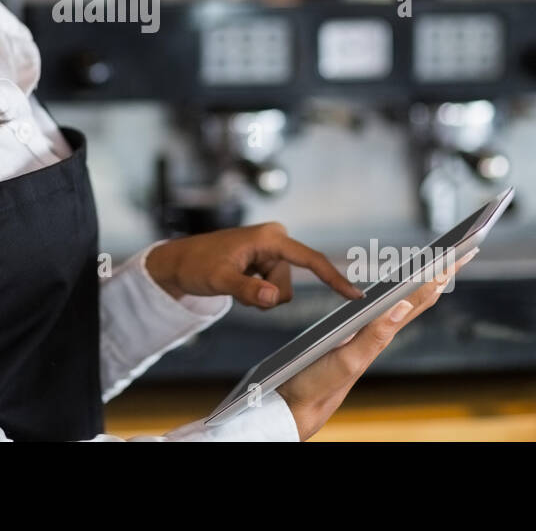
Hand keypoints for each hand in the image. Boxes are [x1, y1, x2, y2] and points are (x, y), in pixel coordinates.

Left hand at [143, 222, 363, 308]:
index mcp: (270, 237)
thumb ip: (248, 289)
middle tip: (238, 288)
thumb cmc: (197, 265)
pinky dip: (257, 293)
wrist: (180, 262)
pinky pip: (272, 289)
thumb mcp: (219, 280)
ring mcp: (271, 251)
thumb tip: (273, 297)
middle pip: (288, 284)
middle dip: (266, 295)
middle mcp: (275, 240)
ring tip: (235, 284)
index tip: (356, 294)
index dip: (333, 278)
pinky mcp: (266, 261)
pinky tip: (238, 283)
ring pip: (280, 290)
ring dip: (259, 296)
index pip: (310, 259)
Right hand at [275, 247, 479, 439]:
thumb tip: (404, 304)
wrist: (297, 406)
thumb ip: (375, 334)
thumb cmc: (318, 385)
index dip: (437, 275)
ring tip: (441, 268)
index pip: (416, 298)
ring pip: (405, 304)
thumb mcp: (347, 360)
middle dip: (441, 274)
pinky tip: (401, 295)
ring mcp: (370, 336)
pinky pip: (386, 311)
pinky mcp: (356, 339)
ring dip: (425, 284)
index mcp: (382, 334)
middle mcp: (380, 333)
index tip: (458, 254)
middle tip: (463, 252)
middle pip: (419, 299)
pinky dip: (400, 296)